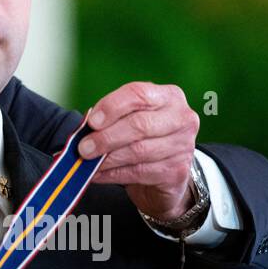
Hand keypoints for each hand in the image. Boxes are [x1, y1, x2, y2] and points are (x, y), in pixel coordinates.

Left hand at [77, 82, 198, 221]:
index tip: (92, 122)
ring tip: (88, 163)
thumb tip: (85, 129)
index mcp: (168, 96)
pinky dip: (114, 174)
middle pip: (139, 125)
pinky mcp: (177, 172)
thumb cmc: (144, 137)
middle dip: (106, 137)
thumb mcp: (131, 118)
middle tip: (84, 148)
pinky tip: (99, 174)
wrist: (167, 171)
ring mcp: (183, 146)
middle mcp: (181, 118)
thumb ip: (112, 118)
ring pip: (139, 151)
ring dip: (108, 159)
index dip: (112, 107)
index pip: (139, 94)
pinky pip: (139, 172)